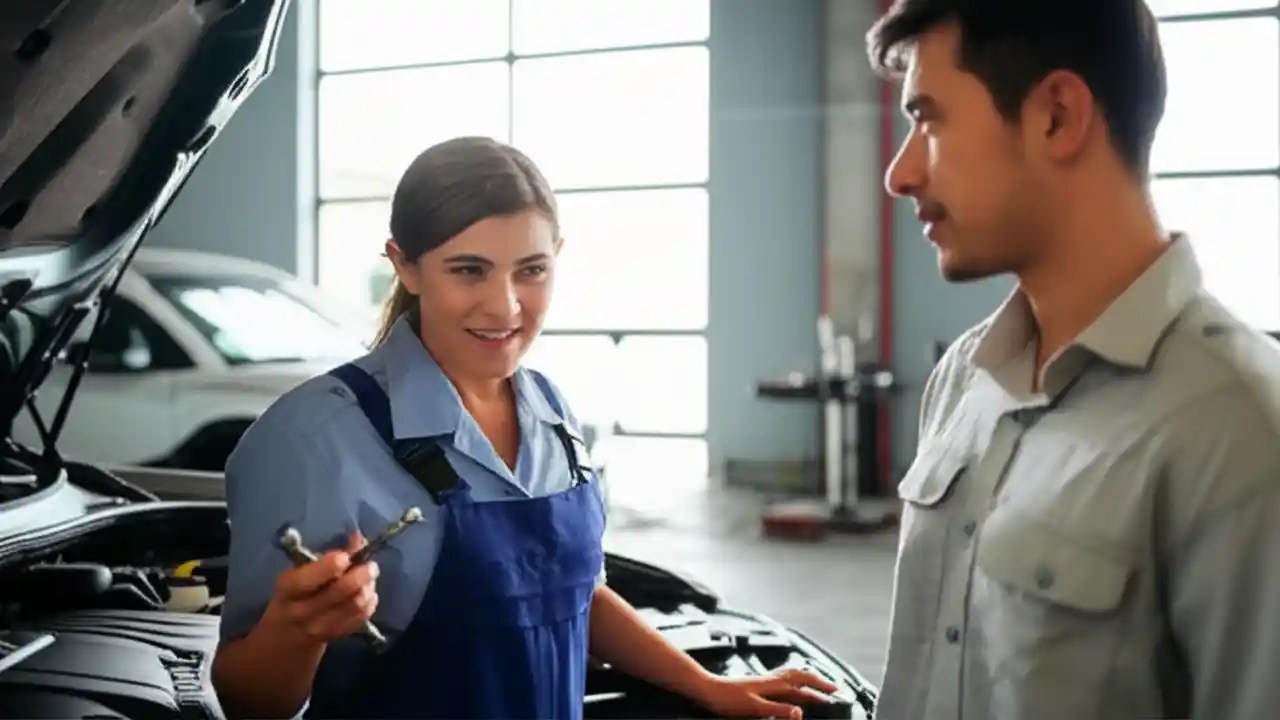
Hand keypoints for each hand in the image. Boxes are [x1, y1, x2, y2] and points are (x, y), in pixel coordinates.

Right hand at [263, 531, 379, 646]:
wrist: (283, 640)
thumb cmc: (291, 598)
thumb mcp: (298, 576)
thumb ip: (328, 557)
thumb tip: (358, 537)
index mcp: (288, 589)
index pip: (308, 579)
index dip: (330, 566)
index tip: (345, 557)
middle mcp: (302, 610)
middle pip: (339, 591)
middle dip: (361, 574)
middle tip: (371, 566)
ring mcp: (319, 627)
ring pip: (354, 605)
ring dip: (368, 588)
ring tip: (370, 579)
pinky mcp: (334, 636)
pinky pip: (359, 618)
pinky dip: (370, 603)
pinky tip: (369, 594)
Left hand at [695, 668, 839, 718]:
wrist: (707, 690)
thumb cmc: (728, 700)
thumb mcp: (755, 709)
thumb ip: (778, 710)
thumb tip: (800, 712)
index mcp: (774, 686)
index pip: (804, 688)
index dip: (820, 692)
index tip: (836, 697)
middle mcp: (772, 679)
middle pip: (801, 675)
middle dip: (819, 681)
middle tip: (834, 688)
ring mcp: (765, 679)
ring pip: (792, 673)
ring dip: (808, 676)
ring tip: (818, 681)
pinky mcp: (758, 682)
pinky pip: (783, 675)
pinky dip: (794, 676)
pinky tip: (790, 682)